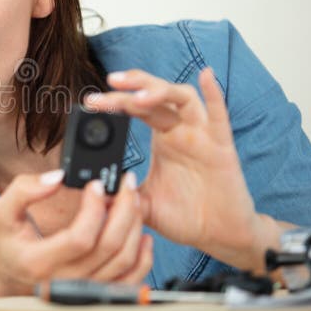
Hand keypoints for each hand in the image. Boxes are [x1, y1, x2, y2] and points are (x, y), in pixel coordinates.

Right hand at [0, 168, 152, 296]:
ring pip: (125, 260)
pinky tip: (140, 233)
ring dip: (134, 225)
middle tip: (126, 184)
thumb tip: (57, 177)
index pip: (80, 238)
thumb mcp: (3, 212)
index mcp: (39, 263)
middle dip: (125, 209)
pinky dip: (143, 256)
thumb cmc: (9, 243)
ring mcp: (84, 291)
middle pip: (110, 247)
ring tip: (132, 200)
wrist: (13, 276)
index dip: (94, 209)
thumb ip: (23, 190)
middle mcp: (64, 282)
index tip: (97, 185)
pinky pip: (131, 278)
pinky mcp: (99, 293)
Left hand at [86, 67, 272, 271]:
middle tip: (109, 83)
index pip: (136, 108)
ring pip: (183, 98)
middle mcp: (181, 130)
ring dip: (160, 91)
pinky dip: (214, 94)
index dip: (115, 101)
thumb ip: (121, 194)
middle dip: (132, 87)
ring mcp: (202, 135)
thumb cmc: (185, 216)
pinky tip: (206, 74)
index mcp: (163, 137)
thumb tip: (88, 194)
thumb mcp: (142, 204)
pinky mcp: (222, 148)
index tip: (90, 103)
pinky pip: (219, 116)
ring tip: (137, 96)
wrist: (220, 236)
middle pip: (155, 95)